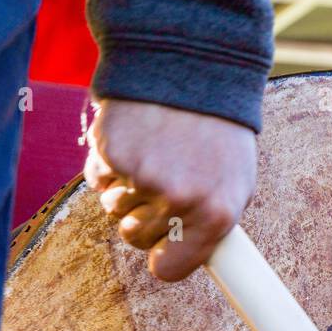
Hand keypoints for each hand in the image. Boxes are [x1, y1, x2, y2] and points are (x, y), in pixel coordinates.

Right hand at [84, 98, 256, 281]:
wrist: (195, 60)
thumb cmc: (218, 128)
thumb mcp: (235, 181)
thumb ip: (210, 225)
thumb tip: (187, 258)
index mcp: (216, 215)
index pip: (168, 269)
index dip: (161, 257)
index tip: (161, 247)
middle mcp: (179, 200)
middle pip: (135, 238)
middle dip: (141, 217)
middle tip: (160, 180)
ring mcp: (143, 175)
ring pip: (113, 209)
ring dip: (123, 188)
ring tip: (150, 152)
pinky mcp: (112, 149)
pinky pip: (96, 179)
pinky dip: (107, 163)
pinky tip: (131, 138)